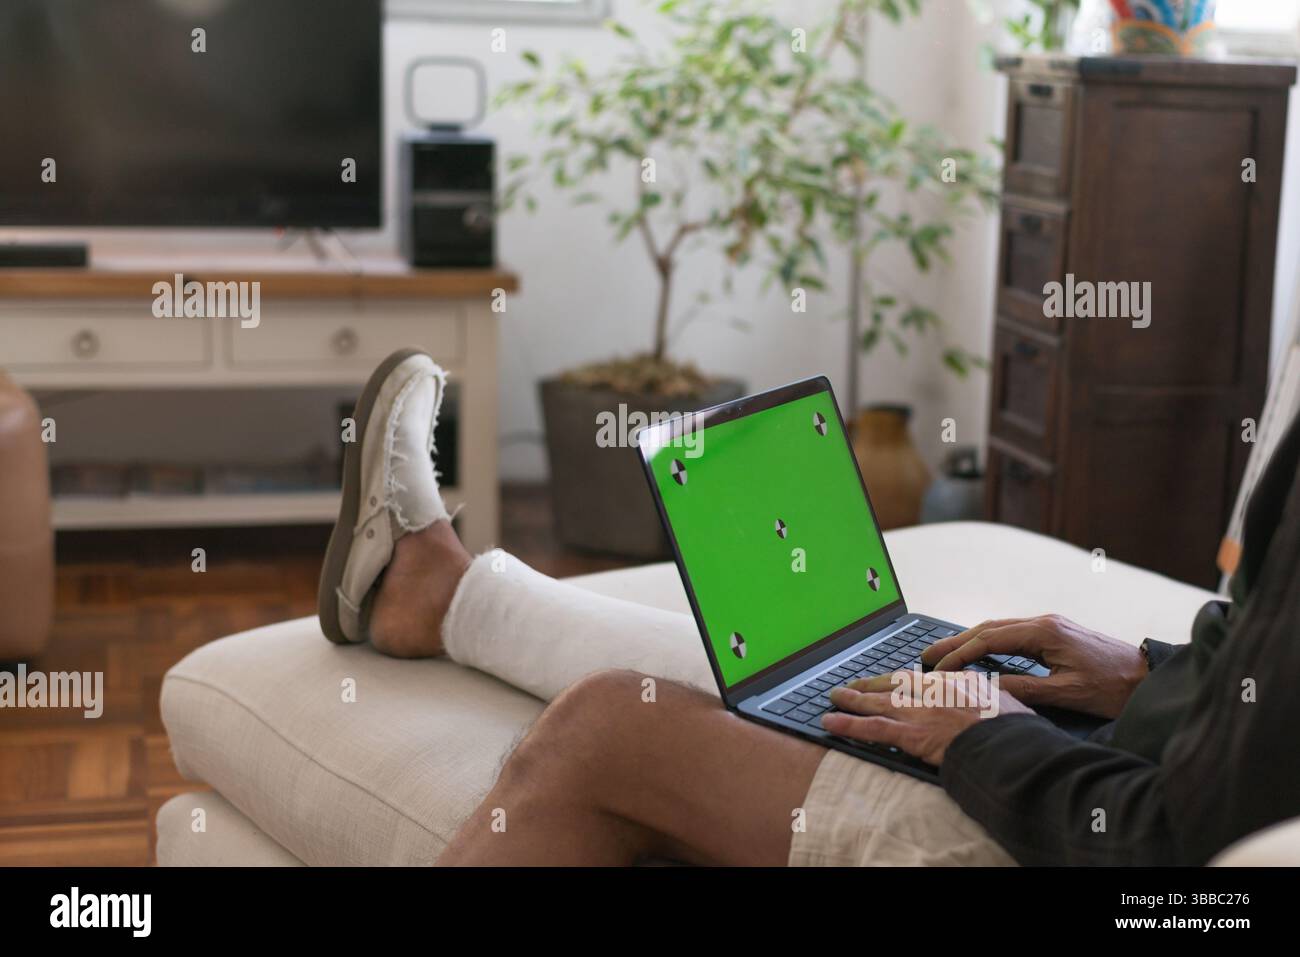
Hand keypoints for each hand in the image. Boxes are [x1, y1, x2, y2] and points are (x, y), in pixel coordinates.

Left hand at [825, 670, 1033, 765]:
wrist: (1013, 748)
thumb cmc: (1016, 732)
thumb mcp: (1007, 705)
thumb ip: (991, 699)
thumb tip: (991, 700)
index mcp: (959, 683)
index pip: (923, 680)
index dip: (902, 683)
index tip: (892, 683)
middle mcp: (935, 691)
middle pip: (894, 685)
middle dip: (871, 685)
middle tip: (853, 685)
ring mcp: (922, 711)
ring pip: (878, 702)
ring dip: (853, 700)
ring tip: (834, 697)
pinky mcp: (912, 734)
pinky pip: (873, 728)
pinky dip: (849, 725)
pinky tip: (831, 723)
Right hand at [921, 614, 1147, 718]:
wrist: (1149, 677)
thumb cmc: (1113, 687)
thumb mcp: (1066, 693)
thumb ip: (1022, 688)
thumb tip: (985, 687)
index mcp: (1044, 632)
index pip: (988, 640)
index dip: (959, 655)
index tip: (938, 669)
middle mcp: (1044, 622)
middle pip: (988, 628)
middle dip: (955, 641)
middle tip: (926, 655)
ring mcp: (1051, 625)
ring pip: (999, 629)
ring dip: (970, 640)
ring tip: (944, 653)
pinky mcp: (1056, 633)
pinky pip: (1012, 634)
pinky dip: (989, 642)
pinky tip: (978, 653)